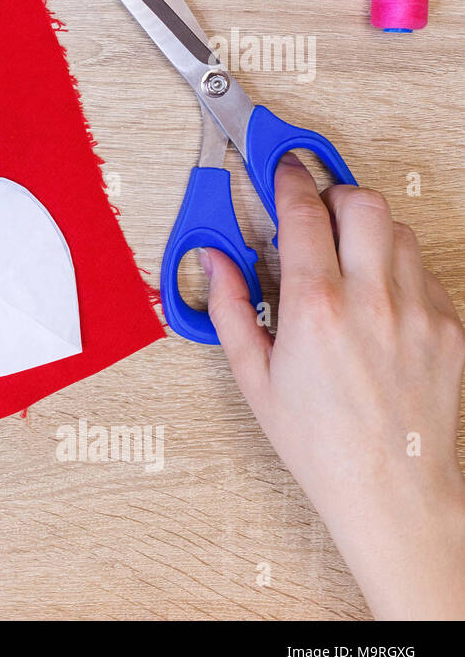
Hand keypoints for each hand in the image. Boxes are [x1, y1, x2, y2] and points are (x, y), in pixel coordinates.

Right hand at [205, 153, 464, 618]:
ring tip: (345, 258)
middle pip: (363, 202)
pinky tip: (375, 299)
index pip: (304, 212)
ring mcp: (418, 311)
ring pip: (398, 230)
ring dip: (368, 230)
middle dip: (335, 192)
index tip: (280, 169)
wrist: (392, 488)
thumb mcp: (253, 376)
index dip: (288, 179)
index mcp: (315, 308)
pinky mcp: (448, 327)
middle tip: (316, 208)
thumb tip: (215, 262)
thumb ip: (229, 308)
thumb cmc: (320, 443)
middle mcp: (372, 300)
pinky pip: (424, 271)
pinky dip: (397, 269)